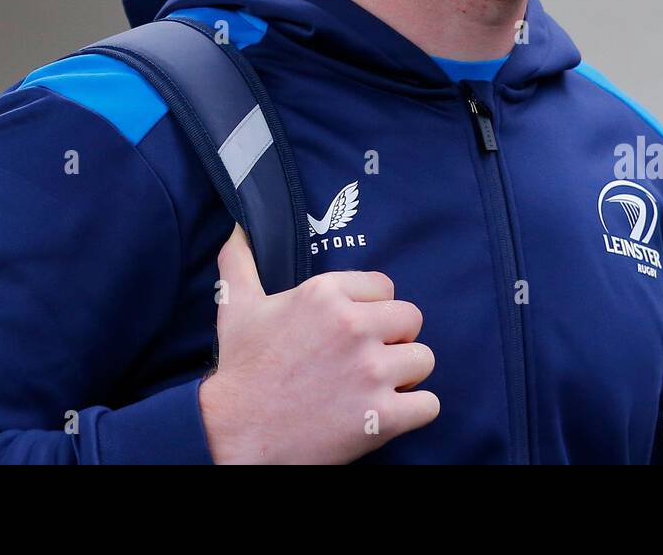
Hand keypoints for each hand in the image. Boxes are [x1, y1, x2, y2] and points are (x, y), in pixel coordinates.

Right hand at [198, 224, 438, 463]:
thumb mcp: (237, 305)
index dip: (373, 309)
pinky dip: (414, 412)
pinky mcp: (382, 417)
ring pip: (423, 359)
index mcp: (325, 293)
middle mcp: (352, 325)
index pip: (385, 287)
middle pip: (411, 318)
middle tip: (368, 358)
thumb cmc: (240, 370)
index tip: (354, 329)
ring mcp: (370, 371)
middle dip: (394, 339)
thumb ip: (240, 261)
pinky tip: (388, 413)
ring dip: (405, 375)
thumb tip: (237, 228)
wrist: (233, 435)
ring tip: (377, 386)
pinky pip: (428, 405)